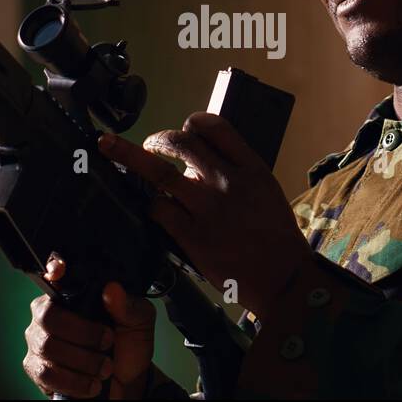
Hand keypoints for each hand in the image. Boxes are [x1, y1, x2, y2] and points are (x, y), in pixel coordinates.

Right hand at [22, 256, 156, 398]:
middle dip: (83, 334)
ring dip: (84, 361)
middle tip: (108, 342)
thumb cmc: (127, 346)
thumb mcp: (139, 322)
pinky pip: (47, 374)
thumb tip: (113, 290)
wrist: (127, 382)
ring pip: (48, 348)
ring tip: (105, 368)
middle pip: (48, 317)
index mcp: (71, 296)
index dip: (53, 272)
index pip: (55, 278)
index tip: (59, 270)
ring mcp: (38, 343)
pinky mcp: (37, 370)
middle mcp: (47, 315)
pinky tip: (91, 383)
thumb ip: (129, 306)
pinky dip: (75, 381)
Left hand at [98, 111, 312, 318]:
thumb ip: (236, 172)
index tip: (184, 129)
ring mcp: (207, 209)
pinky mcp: (192, 236)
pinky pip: (158, 209)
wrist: (283, 278)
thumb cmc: (276, 237)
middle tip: (149, 144)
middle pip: (181, 142)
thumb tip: (199, 163)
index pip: (215, 127)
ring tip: (118, 154)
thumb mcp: (266, 191)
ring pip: (159, 172)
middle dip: (158, 139)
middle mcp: (227, 182)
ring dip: (133, 159)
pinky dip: (150, 205)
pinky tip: (152, 208)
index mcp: (250, 168)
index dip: (192, 123)